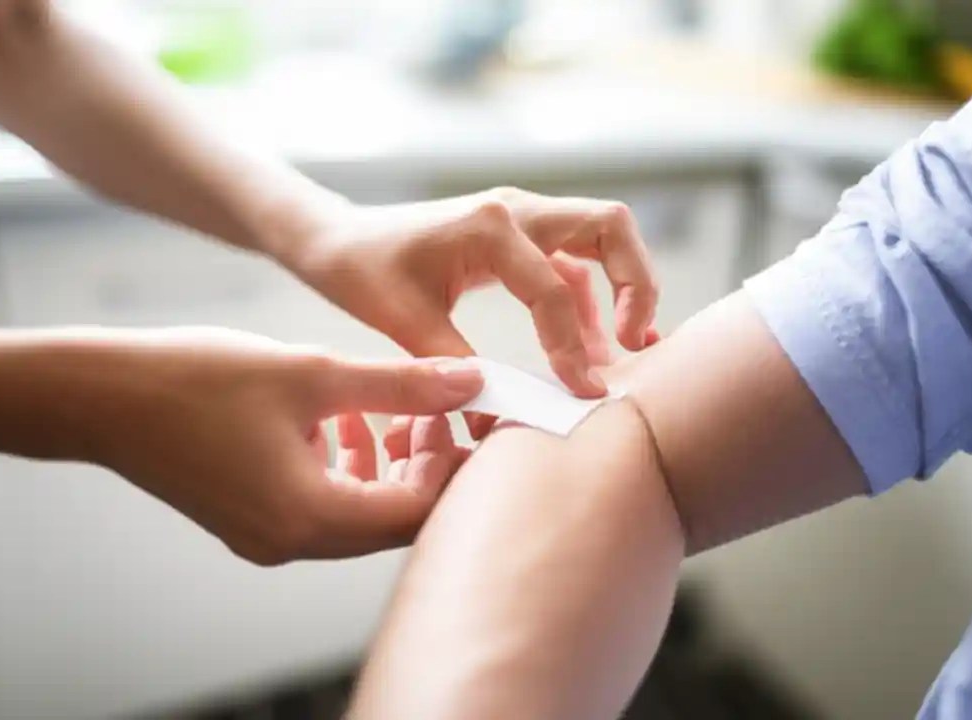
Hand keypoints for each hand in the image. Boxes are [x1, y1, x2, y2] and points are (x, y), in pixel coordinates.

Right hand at [79, 327, 482, 564]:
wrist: (101, 398)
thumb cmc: (196, 380)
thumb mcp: (311, 373)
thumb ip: (399, 385)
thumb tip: (470, 383)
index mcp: (310, 517)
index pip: (417, 512)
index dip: (453, 465)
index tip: (463, 414)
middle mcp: (291, 543)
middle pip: (393, 521)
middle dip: (424, 466)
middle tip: (432, 410)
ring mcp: (268, 538)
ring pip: (359, 514)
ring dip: (386, 465)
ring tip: (387, 409)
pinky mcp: (251, 522)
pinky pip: (322, 508)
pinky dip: (346, 469)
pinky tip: (340, 419)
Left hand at [291, 187, 658, 404]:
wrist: (335, 239)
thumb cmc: (360, 272)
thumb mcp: (404, 323)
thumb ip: (455, 365)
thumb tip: (497, 419)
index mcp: (488, 226)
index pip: (555, 290)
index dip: (572, 347)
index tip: (581, 393)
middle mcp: (515, 209)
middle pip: (610, 227)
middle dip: (636, 283)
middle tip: (634, 343)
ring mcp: (521, 216)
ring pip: (602, 235)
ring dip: (623, 286)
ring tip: (625, 350)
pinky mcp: (519, 235)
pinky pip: (574, 259)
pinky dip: (592, 296)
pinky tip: (588, 346)